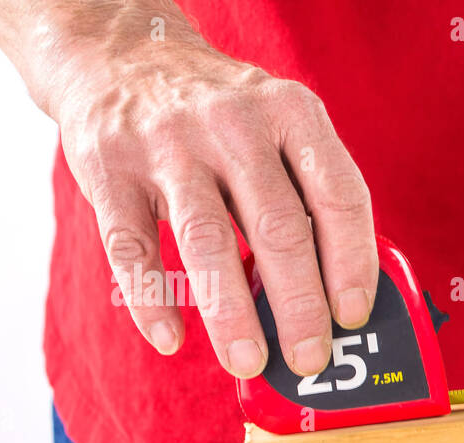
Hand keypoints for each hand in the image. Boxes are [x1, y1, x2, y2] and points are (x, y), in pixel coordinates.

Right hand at [52, 34, 375, 377]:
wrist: (123, 59)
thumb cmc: (224, 120)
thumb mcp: (280, 129)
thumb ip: (310, 197)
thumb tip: (339, 299)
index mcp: (293, 114)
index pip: (339, 196)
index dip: (352, 262)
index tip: (353, 316)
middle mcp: (235, 123)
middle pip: (279, 227)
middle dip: (299, 306)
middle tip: (310, 360)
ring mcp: (168, 143)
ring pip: (208, 241)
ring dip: (232, 313)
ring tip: (248, 362)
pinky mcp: (110, 167)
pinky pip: (133, 246)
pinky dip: (152, 300)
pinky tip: (172, 340)